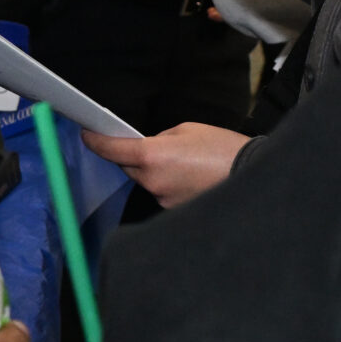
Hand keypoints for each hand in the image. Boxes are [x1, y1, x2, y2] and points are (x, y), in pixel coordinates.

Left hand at [83, 122, 248, 208]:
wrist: (253, 175)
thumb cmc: (223, 148)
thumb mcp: (187, 130)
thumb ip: (159, 138)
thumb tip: (147, 147)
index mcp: (152, 156)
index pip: (112, 150)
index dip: (96, 142)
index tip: (87, 135)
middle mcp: (152, 181)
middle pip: (128, 167)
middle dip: (133, 156)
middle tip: (149, 146)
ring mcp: (162, 199)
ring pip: (145, 181)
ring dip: (153, 172)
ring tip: (181, 163)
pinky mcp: (173, 211)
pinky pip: (162, 193)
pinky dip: (168, 184)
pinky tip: (189, 178)